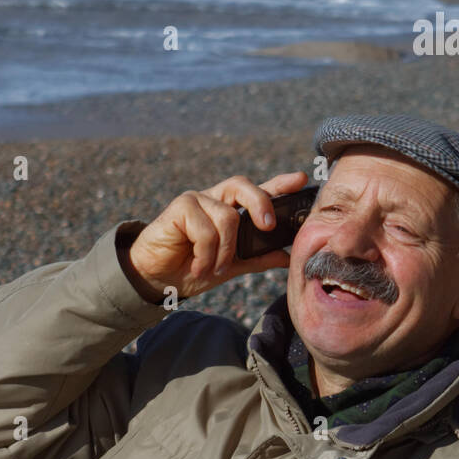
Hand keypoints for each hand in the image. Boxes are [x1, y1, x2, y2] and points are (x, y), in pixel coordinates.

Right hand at [122, 170, 309, 301]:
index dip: (279, 184)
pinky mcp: (179, 207)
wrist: (157, 280)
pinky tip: (198, 267)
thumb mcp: (231, 267)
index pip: (257, 192)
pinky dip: (206, 254)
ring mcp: (196, 201)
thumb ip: (257, 259)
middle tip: (267, 226)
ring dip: (223, 252)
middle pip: (242, 186)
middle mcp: (214, 200)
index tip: (301, 179)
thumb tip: (287, 256)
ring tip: (213, 269)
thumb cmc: (191, 269)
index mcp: (229, 209)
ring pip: (227, 218)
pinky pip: (205, 229)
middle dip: (260, 202)